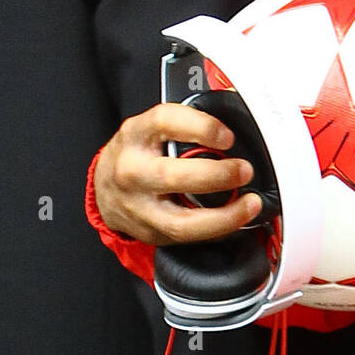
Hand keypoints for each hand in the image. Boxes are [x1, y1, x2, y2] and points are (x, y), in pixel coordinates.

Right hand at [95, 103, 261, 244]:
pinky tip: (235, 220)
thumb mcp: (153, 128)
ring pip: (180, 221)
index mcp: (136, 134)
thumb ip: (188, 122)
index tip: (228, 136)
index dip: (201, 127)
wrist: (105, 188)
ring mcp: (138, 206)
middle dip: (215, 175)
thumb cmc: (140, 152)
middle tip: (244, 170)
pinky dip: (216, 231)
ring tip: (250, 204)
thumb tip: (236, 117)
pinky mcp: (148, 232)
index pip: (165, 122)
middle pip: (172, 176)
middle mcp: (132, 170)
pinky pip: (186, 238)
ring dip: (222, 216)